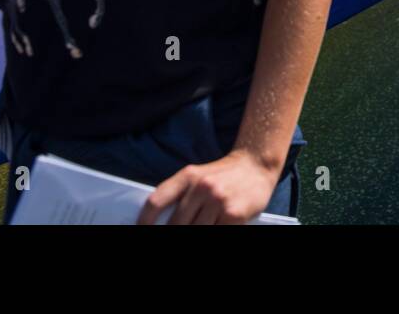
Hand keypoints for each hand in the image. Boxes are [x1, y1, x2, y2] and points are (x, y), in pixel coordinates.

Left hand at [138, 149, 279, 224]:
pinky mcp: (233, 214)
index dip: (144, 221)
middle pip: (175, 225)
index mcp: (188, 176)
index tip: (141, 229)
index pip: (155, 202)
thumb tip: (161, 222)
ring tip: (202, 225)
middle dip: (174, 233)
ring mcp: (218, 201)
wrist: (256, 165)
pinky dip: (213, 232)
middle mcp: (201, 187)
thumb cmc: (224, 176)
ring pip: (195, 231)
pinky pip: (215, 233)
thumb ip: (181, 195)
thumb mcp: (199, 177)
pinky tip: (215, 227)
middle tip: (183, 228)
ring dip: (197, 232)